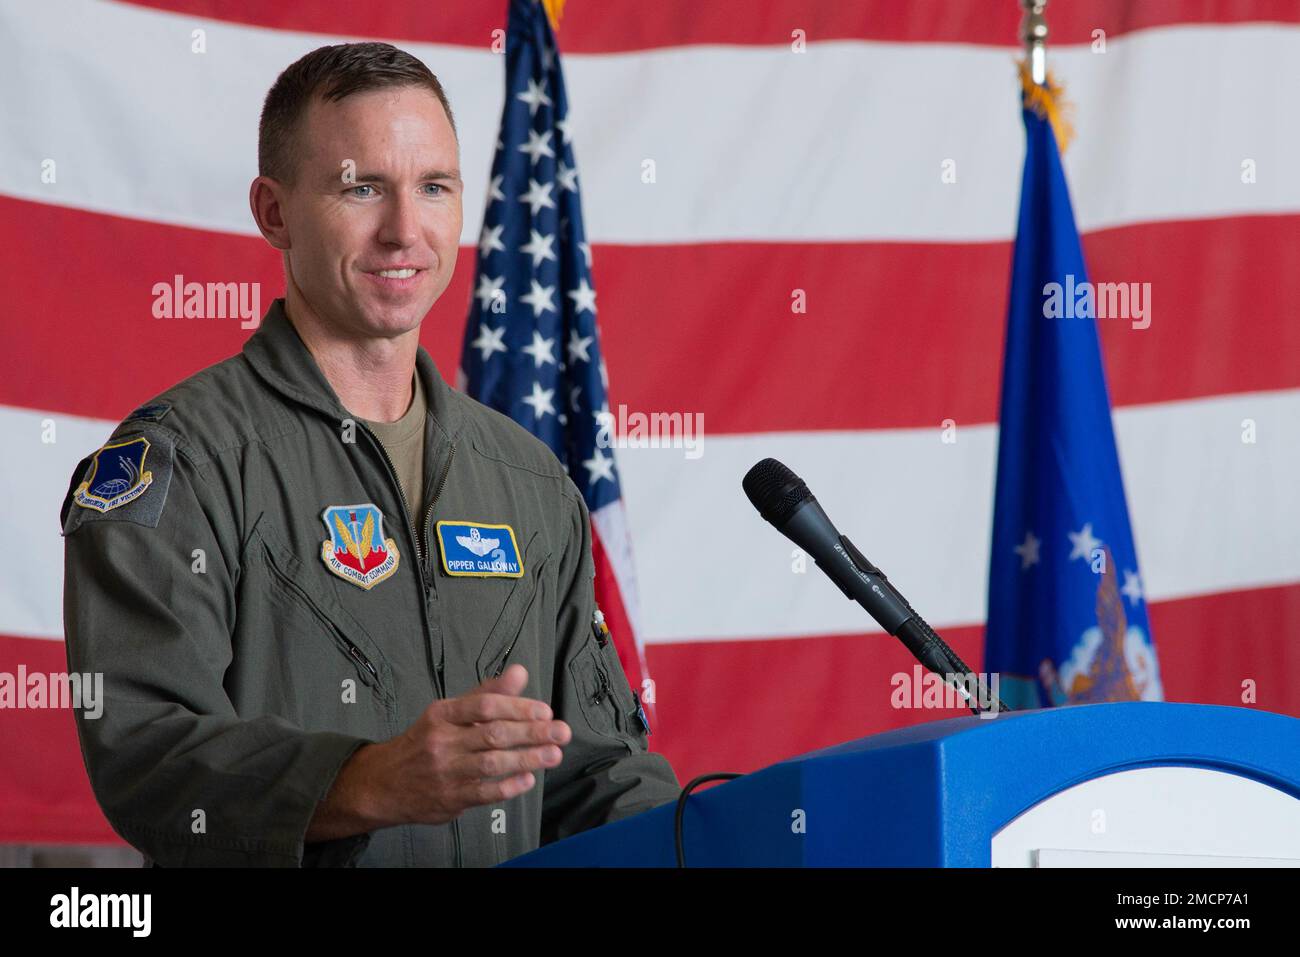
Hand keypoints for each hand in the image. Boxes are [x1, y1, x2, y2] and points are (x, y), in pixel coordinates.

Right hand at [352, 664, 570, 828]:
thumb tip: (519, 672)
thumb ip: (487, 693)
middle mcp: (442, 741)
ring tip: (554, 754)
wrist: (382, 783)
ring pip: (492, 763)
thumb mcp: (449, 711)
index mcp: (442, 714)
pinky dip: (509, 786)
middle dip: (532, 732)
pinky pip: (484, 792)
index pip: (484, 705)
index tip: (544, 711)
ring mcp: (445, 771)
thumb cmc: (424, 742)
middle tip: (561, 732)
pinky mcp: (449, 798)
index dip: (518, 707)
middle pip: (493, 734)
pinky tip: (528, 779)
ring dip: (528, 759)